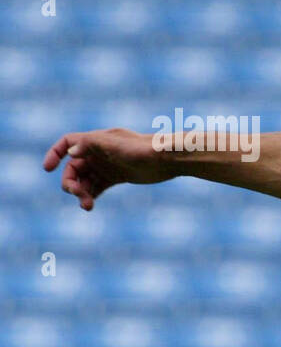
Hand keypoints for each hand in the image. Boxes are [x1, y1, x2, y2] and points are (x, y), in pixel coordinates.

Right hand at [43, 128, 171, 210]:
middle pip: (73, 167)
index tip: (47, 169)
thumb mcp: (115, 145)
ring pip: (85, 180)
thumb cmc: (141, 149)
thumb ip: (91, 145)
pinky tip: (90, 204)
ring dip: (81, 192)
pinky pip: (96, 187)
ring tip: (87, 206)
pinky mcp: (116, 177)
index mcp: (95, 140)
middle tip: (78, 195)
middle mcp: (98, 152)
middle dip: (71, 182)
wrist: (166, 160)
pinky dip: (91, 195)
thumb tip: (71, 153)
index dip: (55, 154)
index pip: (67, 143)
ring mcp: (107, 165)